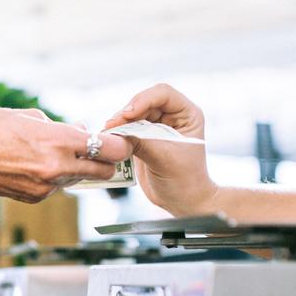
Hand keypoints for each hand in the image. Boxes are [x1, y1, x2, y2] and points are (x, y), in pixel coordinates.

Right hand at [0, 108, 131, 201]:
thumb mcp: (27, 116)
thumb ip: (60, 126)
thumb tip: (80, 130)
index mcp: (58, 141)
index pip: (110, 149)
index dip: (118, 144)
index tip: (116, 140)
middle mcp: (57, 167)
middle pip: (104, 171)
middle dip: (104, 160)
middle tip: (94, 149)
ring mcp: (46, 186)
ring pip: (80, 179)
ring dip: (77, 168)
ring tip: (53, 152)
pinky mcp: (34, 198)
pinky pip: (57, 187)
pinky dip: (55, 177)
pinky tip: (34, 164)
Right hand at [103, 84, 217, 213]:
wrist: (182, 201)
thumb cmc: (184, 180)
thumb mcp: (164, 158)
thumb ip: (141, 140)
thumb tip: (116, 130)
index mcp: (187, 114)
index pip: (163, 94)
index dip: (143, 100)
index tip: (128, 114)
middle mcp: (172, 116)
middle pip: (143, 102)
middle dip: (126, 113)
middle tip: (111, 126)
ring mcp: (156, 126)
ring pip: (132, 114)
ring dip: (119, 122)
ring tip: (108, 133)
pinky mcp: (143, 137)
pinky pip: (127, 128)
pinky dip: (117, 132)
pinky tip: (110, 139)